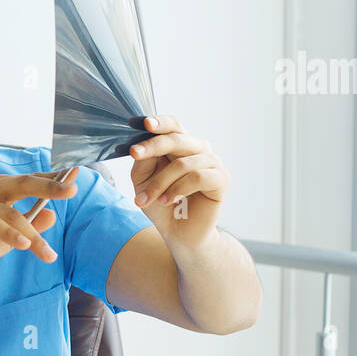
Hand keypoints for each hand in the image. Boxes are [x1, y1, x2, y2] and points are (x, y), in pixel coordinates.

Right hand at [0, 170, 78, 271]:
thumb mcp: (9, 236)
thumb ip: (30, 224)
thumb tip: (53, 215)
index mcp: (0, 188)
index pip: (31, 180)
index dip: (53, 178)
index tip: (76, 174)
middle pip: (24, 183)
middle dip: (49, 187)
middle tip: (72, 190)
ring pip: (11, 214)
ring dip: (32, 235)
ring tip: (48, 254)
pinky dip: (10, 234)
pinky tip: (24, 245)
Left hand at [129, 115, 228, 248]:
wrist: (177, 233)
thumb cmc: (161, 204)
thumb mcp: (143, 181)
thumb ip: (143, 161)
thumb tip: (143, 145)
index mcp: (180, 146)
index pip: (173, 126)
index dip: (160, 123)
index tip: (144, 123)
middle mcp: (198, 150)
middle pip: (176, 139)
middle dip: (153, 147)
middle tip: (135, 154)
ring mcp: (212, 163)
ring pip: (183, 163)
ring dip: (160, 183)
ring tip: (147, 199)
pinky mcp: (221, 179)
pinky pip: (197, 177)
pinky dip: (178, 189)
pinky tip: (167, 200)